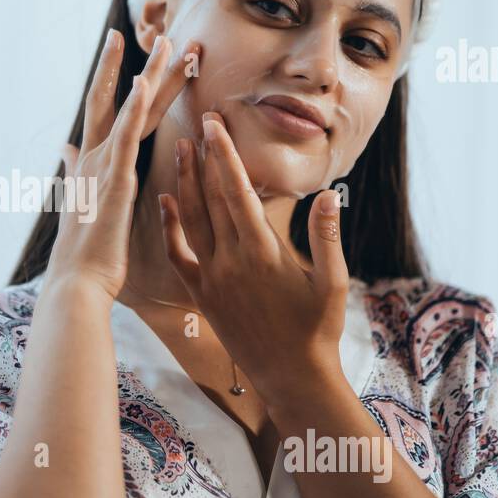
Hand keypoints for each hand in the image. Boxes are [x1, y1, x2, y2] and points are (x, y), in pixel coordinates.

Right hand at [47, 29, 199, 300]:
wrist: (76, 283)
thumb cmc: (84, 255)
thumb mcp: (77, 204)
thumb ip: (73, 172)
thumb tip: (64, 149)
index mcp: (89, 164)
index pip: (104, 114)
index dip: (113, 81)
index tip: (122, 53)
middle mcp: (92, 158)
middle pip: (111, 100)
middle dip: (125, 65)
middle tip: (139, 31)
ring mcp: (103, 166)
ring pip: (129, 110)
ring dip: (149, 74)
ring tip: (166, 42)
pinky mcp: (114, 179)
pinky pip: (126, 136)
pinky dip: (133, 107)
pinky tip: (142, 80)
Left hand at [157, 111, 348, 406]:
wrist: (290, 377)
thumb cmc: (317, 330)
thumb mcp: (332, 283)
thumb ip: (327, 236)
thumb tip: (331, 193)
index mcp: (262, 251)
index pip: (236, 191)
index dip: (223, 154)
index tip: (214, 124)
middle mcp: (230, 260)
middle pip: (211, 197)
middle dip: (203, 156)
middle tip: (195, 120)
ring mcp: (212, 278)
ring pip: (192, 220)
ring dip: (183, 182)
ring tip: (178, 148)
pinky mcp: (201, 294)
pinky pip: (178, 255)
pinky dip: (170, 227)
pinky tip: (165, 201)